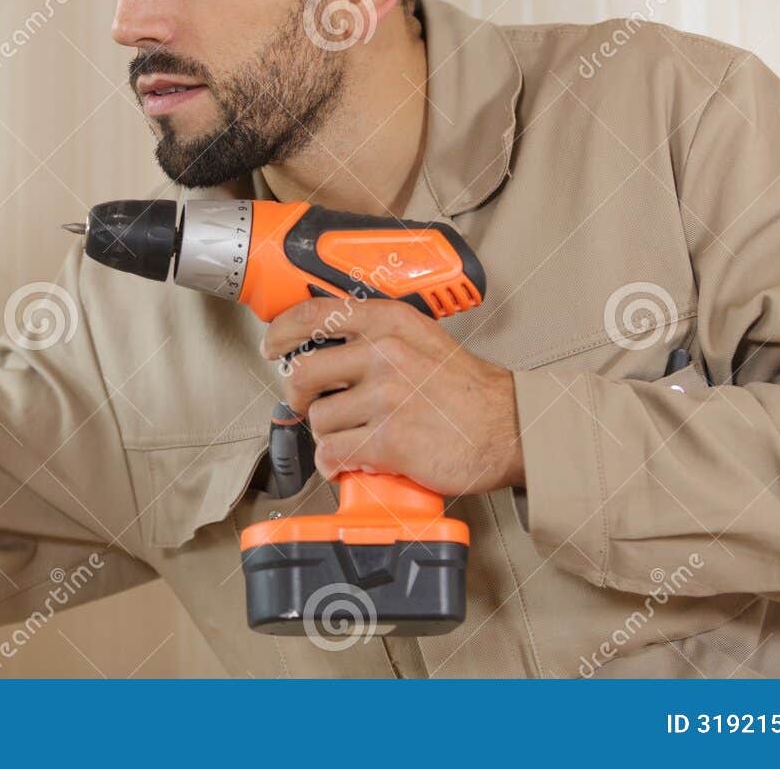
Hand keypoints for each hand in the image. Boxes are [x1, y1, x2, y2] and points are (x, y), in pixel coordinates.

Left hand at [260, 296, 523, 496]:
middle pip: (304, 373)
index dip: (280, 332)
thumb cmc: (467, 390)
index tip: (270, 347)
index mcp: (390, 323)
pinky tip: (350, 462)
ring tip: (353, 437)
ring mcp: (386, 397)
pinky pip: (333, 454)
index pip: (314, 314)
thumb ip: (378, 337)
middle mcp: (385, 353)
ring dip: (328, 435)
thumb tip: (327, 347)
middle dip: (300, 396)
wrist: (509, 428)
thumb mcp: (423, 340)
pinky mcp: (389, 440)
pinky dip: (334, 465)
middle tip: (312, 406)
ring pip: (318, 419)